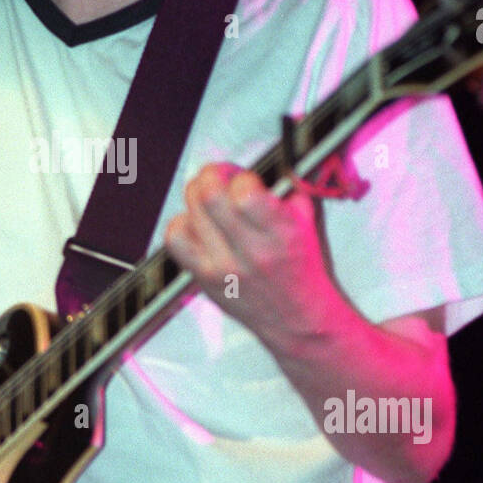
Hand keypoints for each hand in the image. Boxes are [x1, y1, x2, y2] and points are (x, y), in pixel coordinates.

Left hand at [164, 163, 337, 344]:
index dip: (239, 176)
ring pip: (189, 213)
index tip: (245, 179)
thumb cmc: (302, 269)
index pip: (243, 192)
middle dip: (212, 175)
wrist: (298, 321)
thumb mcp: (307, 222)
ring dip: (198, 197)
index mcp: (280, 233)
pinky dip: (182, 224)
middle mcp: (250, 251)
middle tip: (221, 179)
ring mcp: (222, 267)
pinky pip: (175, 239)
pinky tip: (199, 226)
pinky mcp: (204, 279)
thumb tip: (266, 161)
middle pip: (207, 196)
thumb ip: (287, 188)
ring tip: (212, 202)